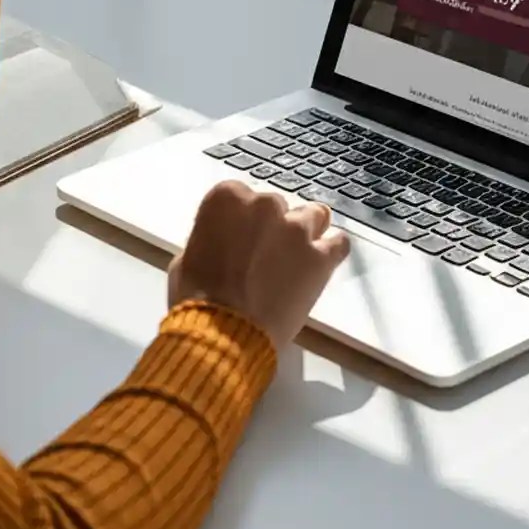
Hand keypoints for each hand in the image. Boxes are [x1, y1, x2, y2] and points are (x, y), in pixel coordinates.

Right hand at [167, 181, 350, 347]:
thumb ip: (213, 238)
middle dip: (274, 227)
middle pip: (278, 206)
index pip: (243, 195)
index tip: (243, 238)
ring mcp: (296, 228)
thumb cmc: (197, 298)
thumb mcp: (188, 257)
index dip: (244, 220)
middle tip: (267, 255)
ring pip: (314, 216)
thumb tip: (223, 243)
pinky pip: (340, 243)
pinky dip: (332, 251)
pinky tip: (322, 264)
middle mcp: (264, 205)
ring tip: (298, 257)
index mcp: (227, 198)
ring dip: (307, 231)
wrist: (223, 333)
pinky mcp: (321, 256)